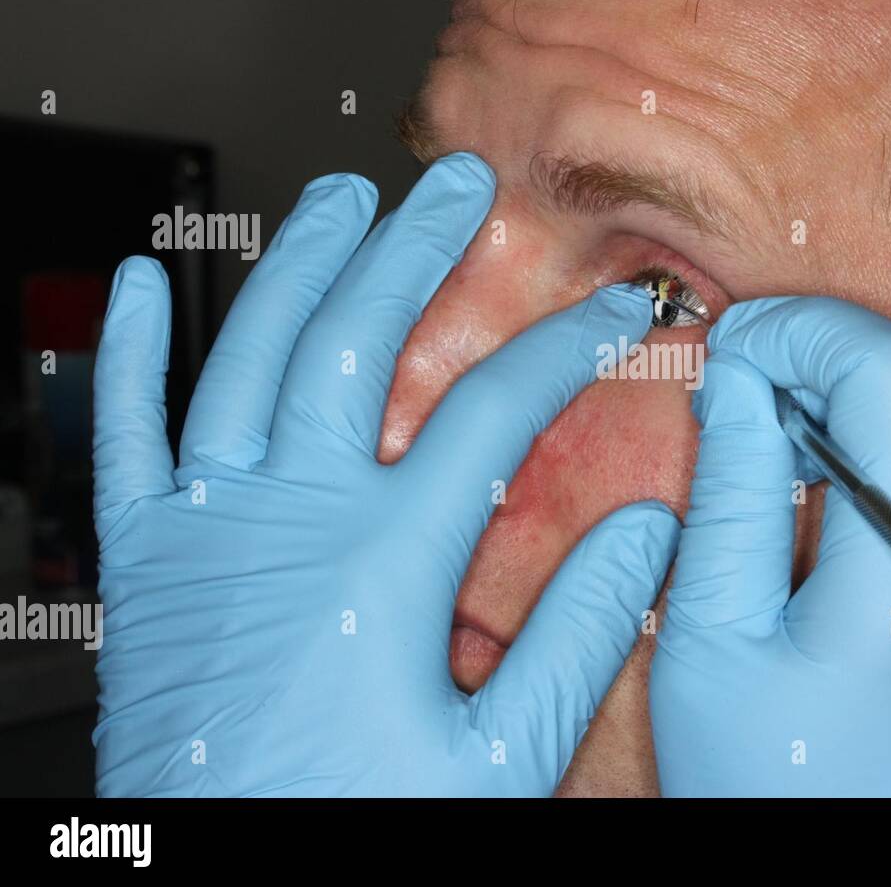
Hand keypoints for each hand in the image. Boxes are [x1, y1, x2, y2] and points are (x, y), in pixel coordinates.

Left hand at [92, 153, 677, 795]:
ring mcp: (209, 526)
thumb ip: (581, 636)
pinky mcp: (144, 559)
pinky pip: (124, 430)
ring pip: (253, 354)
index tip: (620, 309)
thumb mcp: (502, 761)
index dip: (570, 344)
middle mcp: (294, 514)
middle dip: (419, 248)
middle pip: (364, 339)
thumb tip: (646, 532)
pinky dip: (130, 351)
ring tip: (341, 197)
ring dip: (301, 262)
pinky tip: (145, 284)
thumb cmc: (355, 826)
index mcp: (389, 557)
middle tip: (459, 187)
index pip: (500, 408)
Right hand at [649, 297, 890, 795]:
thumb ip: (733, 494)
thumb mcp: (716, 643)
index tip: (731, 347)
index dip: (804, 331)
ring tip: (785, 432)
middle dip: (831, 353)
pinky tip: (847, 484)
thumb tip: (740, 382)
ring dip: (872, 398)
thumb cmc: (777, 790)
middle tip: (745, 383)